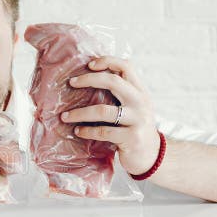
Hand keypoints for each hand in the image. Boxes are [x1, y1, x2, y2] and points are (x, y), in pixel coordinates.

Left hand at [61, 56, 160, 175]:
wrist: (151, 156)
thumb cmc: (135, 129)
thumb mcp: (134, 107)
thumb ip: (121, 94)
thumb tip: (90, 78)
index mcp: (140, 91)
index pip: (127, 66)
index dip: (108, 61)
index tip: (89, 64)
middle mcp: (141, 102)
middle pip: (113, 81)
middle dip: (89, 79)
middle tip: (71, 82)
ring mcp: (138, 120)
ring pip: (102, 110)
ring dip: (79, 113)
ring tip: (65, 116)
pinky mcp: (132, 138)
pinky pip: (103, 132)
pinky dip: (87, 131)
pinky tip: (78, 131)